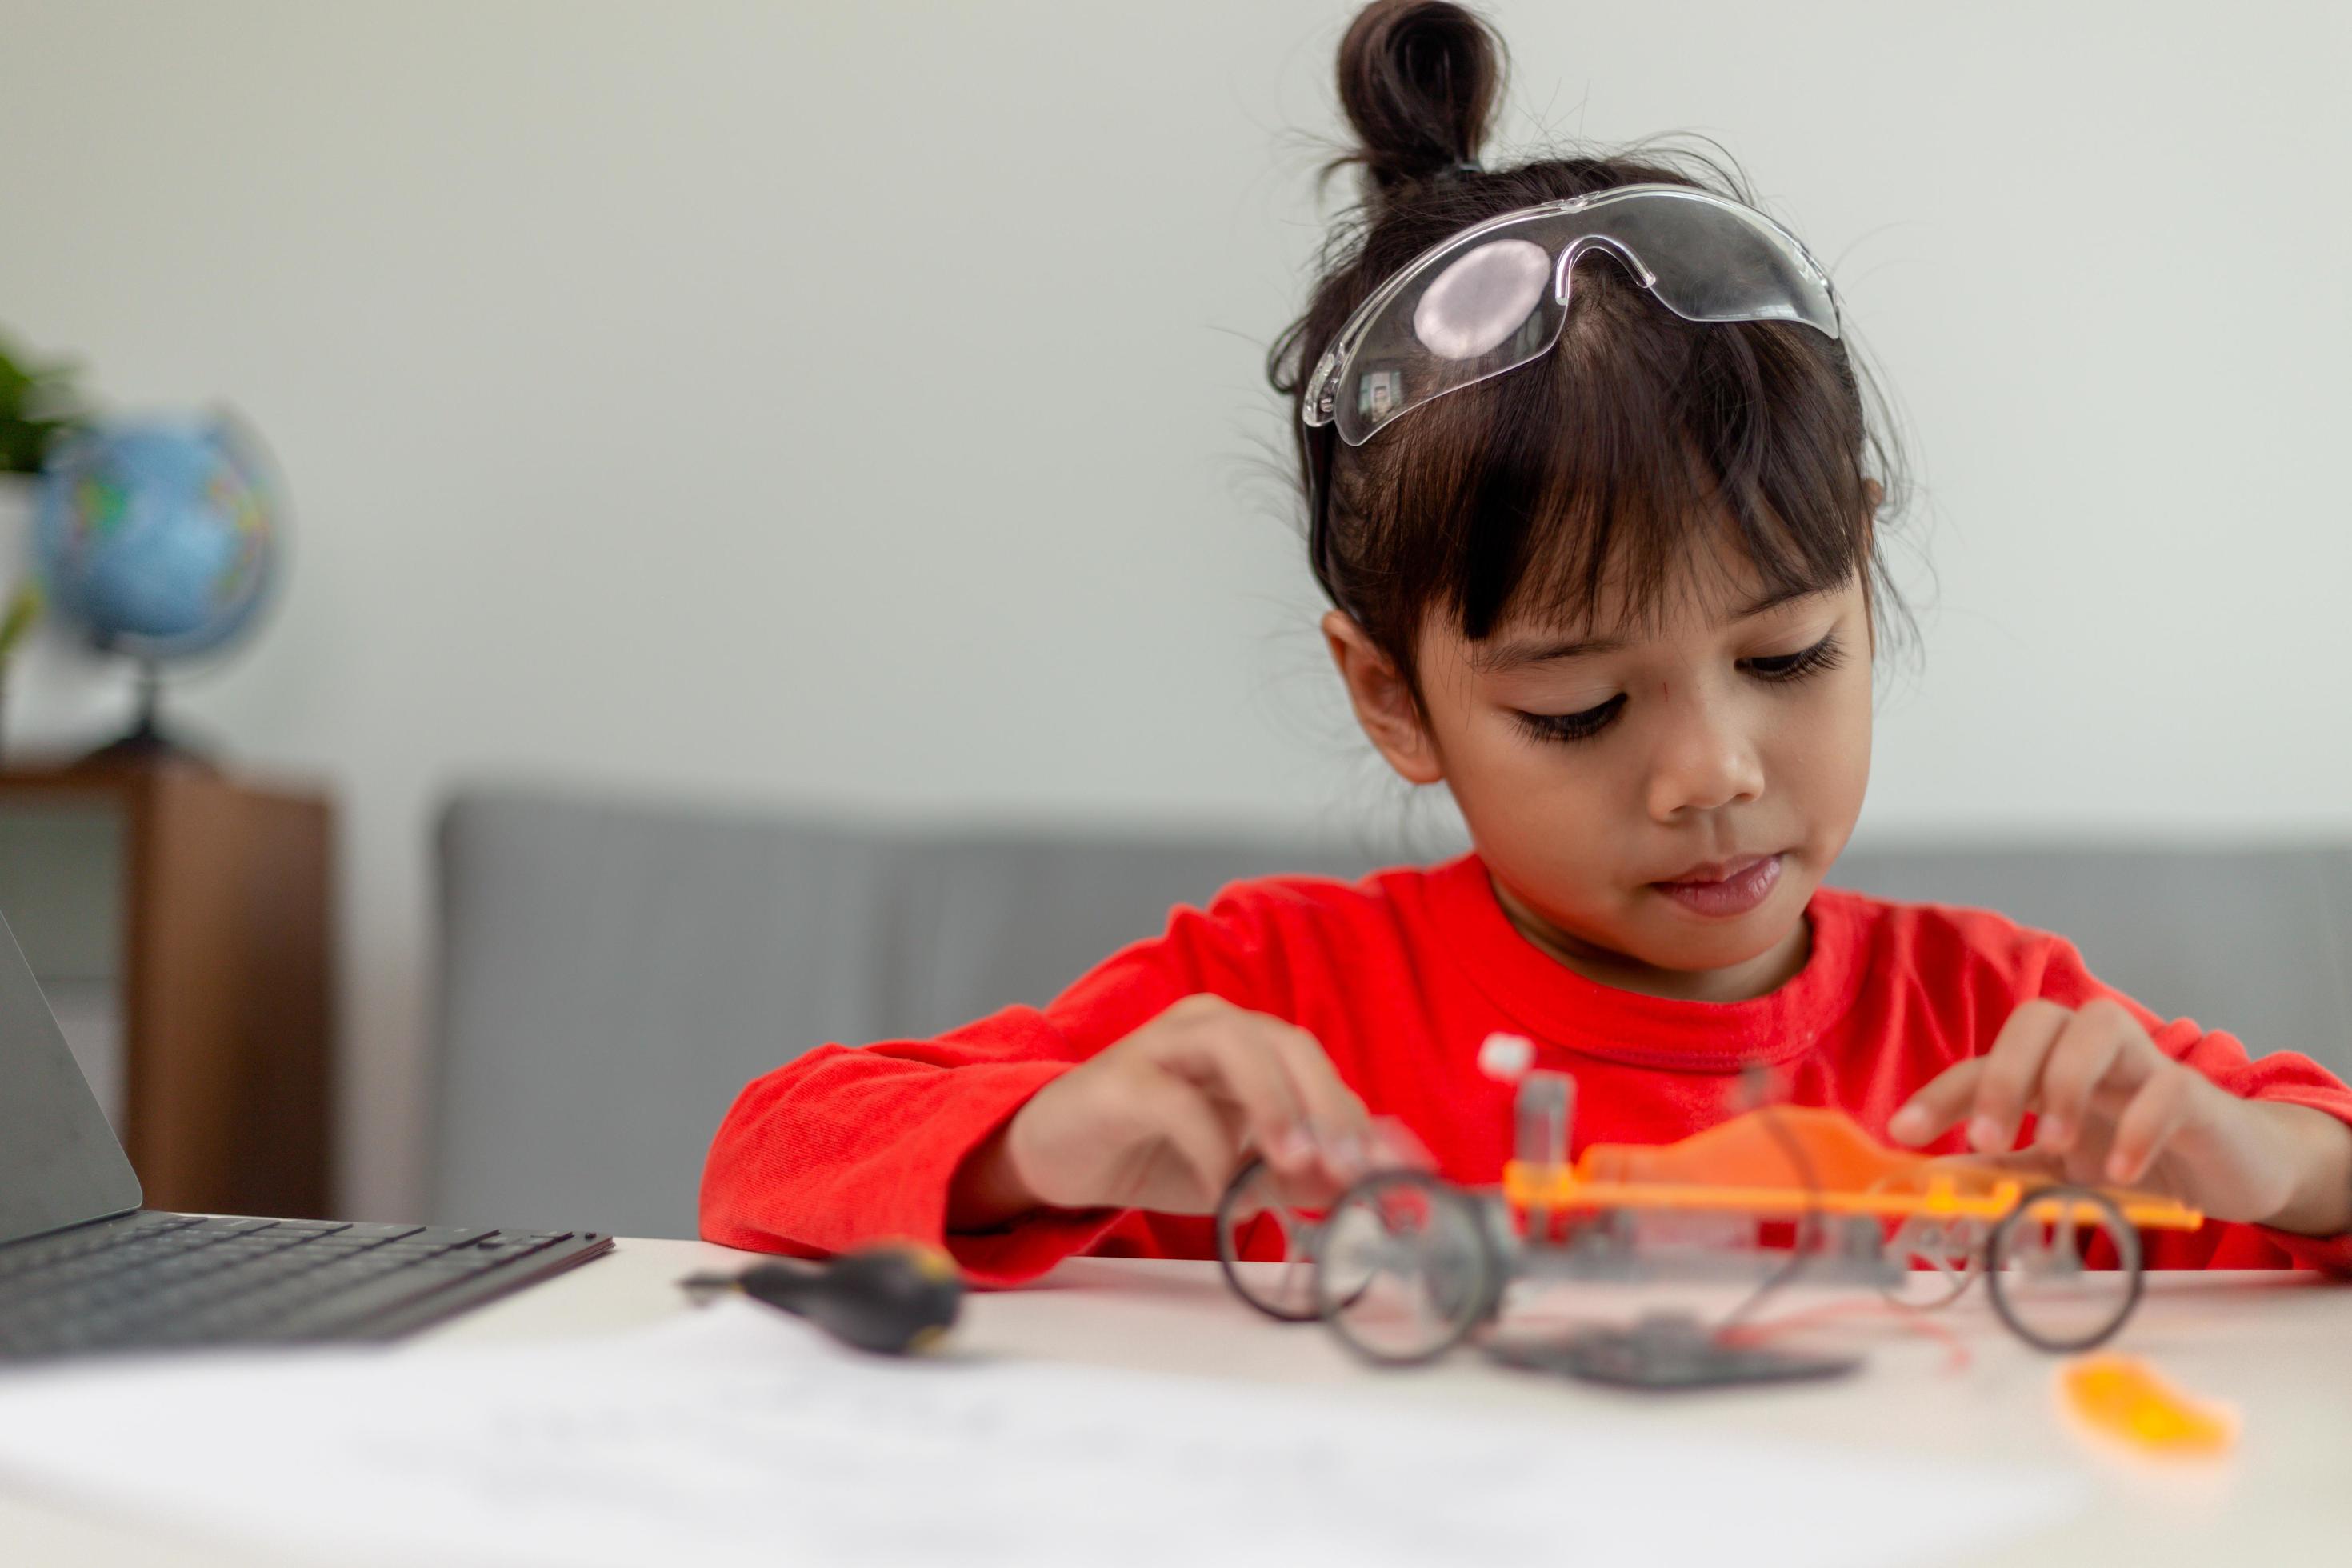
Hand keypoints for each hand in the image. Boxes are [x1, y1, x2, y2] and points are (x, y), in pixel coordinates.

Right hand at [949, 994, 1391, 1228]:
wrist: (1052, 1155)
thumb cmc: (1148, 1151)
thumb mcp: (1235, 1172)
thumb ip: (1291, 1176)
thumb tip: (1355, 1191)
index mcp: (1248, 1041)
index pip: (1319, 1070)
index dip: (1362, 1122)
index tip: (1400, 1177)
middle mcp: (1211, 1028)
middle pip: (1289, 1044)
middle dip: (1329, 1107)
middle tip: (1352, 1169)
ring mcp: (1163, 1045)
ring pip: (1238, 1048)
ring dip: (1277, 1105)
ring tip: (1297, 1163)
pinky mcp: (1121, 1079)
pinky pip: (1176, 1102)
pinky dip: (1207, 1147)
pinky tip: (1218, 1192)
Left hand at [1888, 997, 2347, 1229]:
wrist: (2229, 1169)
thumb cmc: (2132, 1158)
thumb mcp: (2055, 1173)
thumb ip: (2000, 1173)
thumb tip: (1935, 1185)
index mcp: (2045, 1068)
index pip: (1982, 1063)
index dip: (1940, 1094)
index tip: (1902, 1131)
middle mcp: (2088, 1052)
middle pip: (2035, 1019)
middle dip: (2002, 1075)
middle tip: (1985, 1137)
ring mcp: (2144, 1065)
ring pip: (2099, 1024)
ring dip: (2066, 1080)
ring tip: (2053, 1143)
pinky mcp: (2197, 1095)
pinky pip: (2168, 1087)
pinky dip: (2139, 1126)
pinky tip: (2120, 1171)